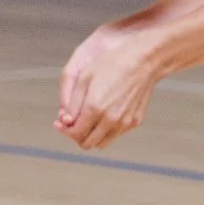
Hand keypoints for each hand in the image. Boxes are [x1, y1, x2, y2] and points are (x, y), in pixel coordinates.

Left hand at [56, 28, 161, 149]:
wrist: (142, 61)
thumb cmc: (113, 64)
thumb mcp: (84, 78)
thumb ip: (72, 104)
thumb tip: (65, 121)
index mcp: (95, 108)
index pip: (74, 133)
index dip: (64, 131)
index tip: (61, 125)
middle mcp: (110, 119)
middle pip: (87, 143)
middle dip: (76, 136)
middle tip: (73, 125)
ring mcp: (124, 123)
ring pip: (102, 143)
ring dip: (92, 137)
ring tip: (88, 123)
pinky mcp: (134, 122)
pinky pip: (116, 134)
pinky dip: (107, 131)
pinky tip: (105, 115)